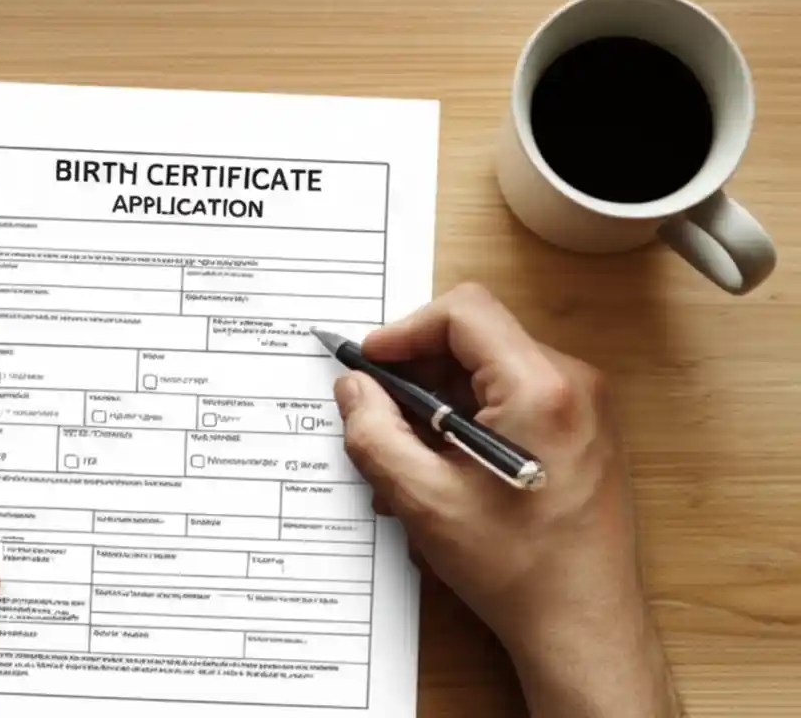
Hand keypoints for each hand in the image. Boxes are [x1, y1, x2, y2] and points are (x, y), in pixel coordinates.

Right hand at [333, 284, 680, 717]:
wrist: (585, 626)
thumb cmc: (518, 569)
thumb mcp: (423, 499)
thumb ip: (375, 433)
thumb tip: (354, 388)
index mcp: (540, 389)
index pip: (464, 312)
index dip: (404, 331)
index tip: (369, 363)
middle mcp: (572, 385)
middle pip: (477, 340)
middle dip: (418, 372)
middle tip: (378, 415)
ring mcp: (585, 408)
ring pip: (491, 373)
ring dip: (439, 405)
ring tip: (408, 460)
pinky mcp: (583, 433)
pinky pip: (514, 401)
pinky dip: (469, 423)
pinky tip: (443, 472)